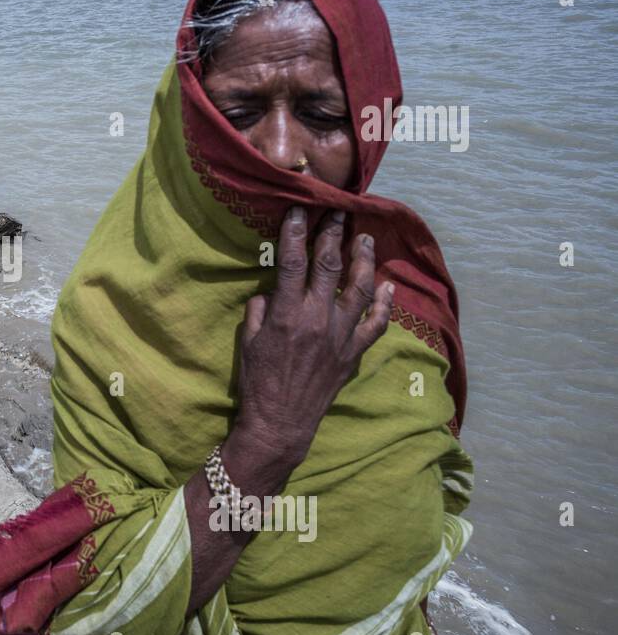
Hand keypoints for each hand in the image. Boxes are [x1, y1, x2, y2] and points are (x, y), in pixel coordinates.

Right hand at [226, 206, 392, 494]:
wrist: (281, 423)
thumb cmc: (257, 382)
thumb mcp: (247, 340)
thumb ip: (259, 310)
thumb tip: (271, 290)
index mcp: (286, 314)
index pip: (290, 262)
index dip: (294, 233)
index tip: (298, 210)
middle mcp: (317, 319)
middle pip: (329, 267)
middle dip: (333, 235)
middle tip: (338, 213)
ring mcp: (340, 335)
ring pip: (359, 288)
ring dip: (363, 260)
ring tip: (365, 238)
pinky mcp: (353, 353)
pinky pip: (375, 323)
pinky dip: (383, 303)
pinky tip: (387, 285)